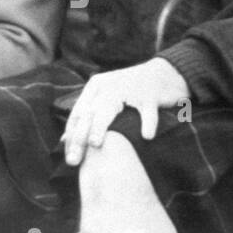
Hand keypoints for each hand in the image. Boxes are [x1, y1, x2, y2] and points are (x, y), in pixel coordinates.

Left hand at [61, 58, 188, 166]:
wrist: (168, 71)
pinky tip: (147, 136)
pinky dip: (148, 123)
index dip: (71, 137)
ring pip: (110, 109)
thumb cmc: (134, 91)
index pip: (77, 114)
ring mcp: (130, 88)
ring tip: (95, 144)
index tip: (70, 158)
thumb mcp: (107, 96)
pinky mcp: (151, 93)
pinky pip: (147, 110)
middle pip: (89, 113)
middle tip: (74, 161)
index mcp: (96, 86)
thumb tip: (64, 138)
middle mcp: (109, 85)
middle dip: (79, 138)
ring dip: (101, 127)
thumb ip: (89, 113)